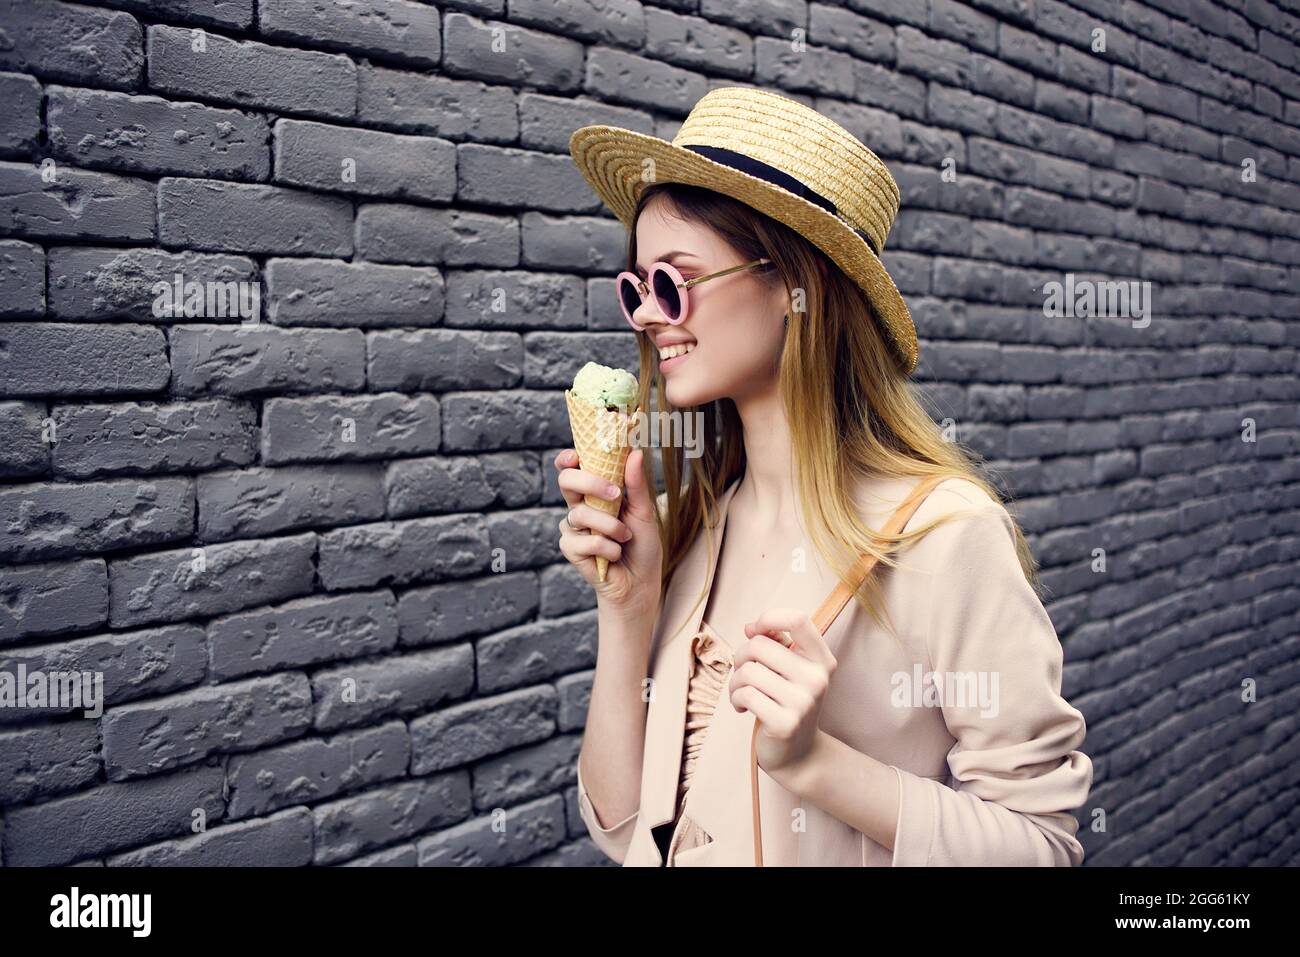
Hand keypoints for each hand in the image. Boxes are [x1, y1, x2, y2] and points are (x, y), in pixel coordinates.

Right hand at [554, 447, 662, 614]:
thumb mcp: (644, 511)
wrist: (641, 581)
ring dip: (610, 527)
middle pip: (566, 482)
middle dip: (590, 483)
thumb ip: (636, 483)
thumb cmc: (642, 544)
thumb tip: (635, 452)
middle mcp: (579, 506)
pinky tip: (615, 555)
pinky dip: (606, 548)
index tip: (575, 456)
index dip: (568, 459)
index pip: (573, 469)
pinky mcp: (570, 548)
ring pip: (580, 514)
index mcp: (594, 492)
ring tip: (625, 538)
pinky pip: (584, 540)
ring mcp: (573, 527)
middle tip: (615, 495)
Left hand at [729, 608, 836, 775]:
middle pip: (760, 645)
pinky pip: (745, 694)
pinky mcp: (785, 723)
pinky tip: (742, 708)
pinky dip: (735, 699)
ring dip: (735, 682)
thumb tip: (750, 628)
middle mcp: (817, 678)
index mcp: (822, 660)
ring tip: (742, 693)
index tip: (754, 631)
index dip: (768, 618)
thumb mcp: (790, 670)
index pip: (798, 619)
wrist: (798, 754)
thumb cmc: (787, 703)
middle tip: (743, 672)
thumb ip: (775, 643)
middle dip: (741, 656)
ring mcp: (803, 702)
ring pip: (748, 671)